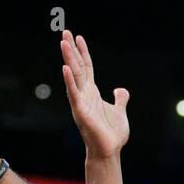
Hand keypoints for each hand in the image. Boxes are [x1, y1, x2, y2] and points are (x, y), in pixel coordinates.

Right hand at [61, 31, 129, 158]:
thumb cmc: (112, 134)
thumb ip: (120, 99)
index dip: (83, 52)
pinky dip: (70, 81)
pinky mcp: (80, 112)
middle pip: (76, 67)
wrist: (109, 151)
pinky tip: (65, 68)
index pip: (86, 67)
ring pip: (73, 76)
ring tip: (63, 43)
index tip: (78, 37)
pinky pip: (73, 94)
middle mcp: (84, 94)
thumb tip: (121, 89)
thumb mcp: (120, 111)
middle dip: (71, 50)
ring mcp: (81, 102)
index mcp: (92, 92)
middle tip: (65, 32)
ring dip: (68, 59)